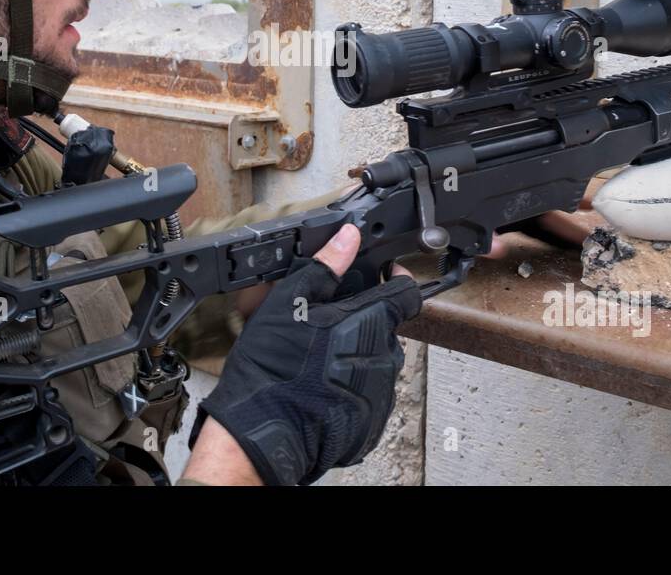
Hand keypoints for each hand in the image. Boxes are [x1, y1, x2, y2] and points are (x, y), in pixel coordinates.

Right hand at [182, 222, 420, 485]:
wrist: (261, 431)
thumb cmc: (274, 367)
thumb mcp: (290, 303)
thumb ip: (325, 267)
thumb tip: (348, 238)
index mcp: (372, 323)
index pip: (408, 292)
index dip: (396, 279)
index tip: (383, 276)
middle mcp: (386, 358)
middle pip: (387, 328)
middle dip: (364, 322)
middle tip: (327, 324)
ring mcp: (381, 394)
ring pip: (376, 362)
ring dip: (355, 356)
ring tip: (316, 360)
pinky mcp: (371, 423)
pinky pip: (367, 395)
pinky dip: (349, 388)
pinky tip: (319, 387)